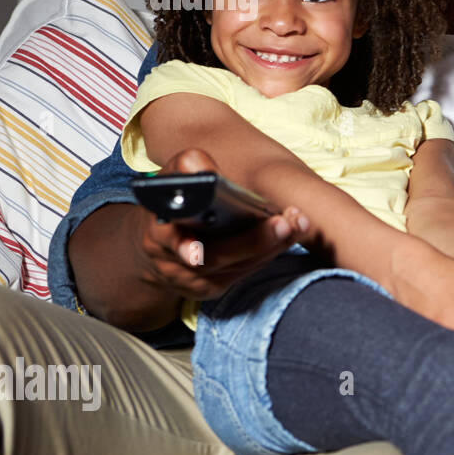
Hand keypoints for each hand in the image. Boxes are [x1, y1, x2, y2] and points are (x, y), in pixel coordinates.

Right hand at [136, 148, 306, 300]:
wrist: (156, 245)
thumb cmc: (170, 204)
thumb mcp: (172, 180)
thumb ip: (187, 167)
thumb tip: (201, 165)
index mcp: (156, 231)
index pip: (170, 240)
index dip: (184, 247)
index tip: (197, 253)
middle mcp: (171, 262)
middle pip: (216, 257)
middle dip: (253, 241)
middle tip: (284, 224)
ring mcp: (192, 280)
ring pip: (238, 265)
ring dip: (272, 245)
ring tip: (297, 223)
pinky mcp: (210, 288)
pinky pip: (245, 272)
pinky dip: (269, 253)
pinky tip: (289, 236)